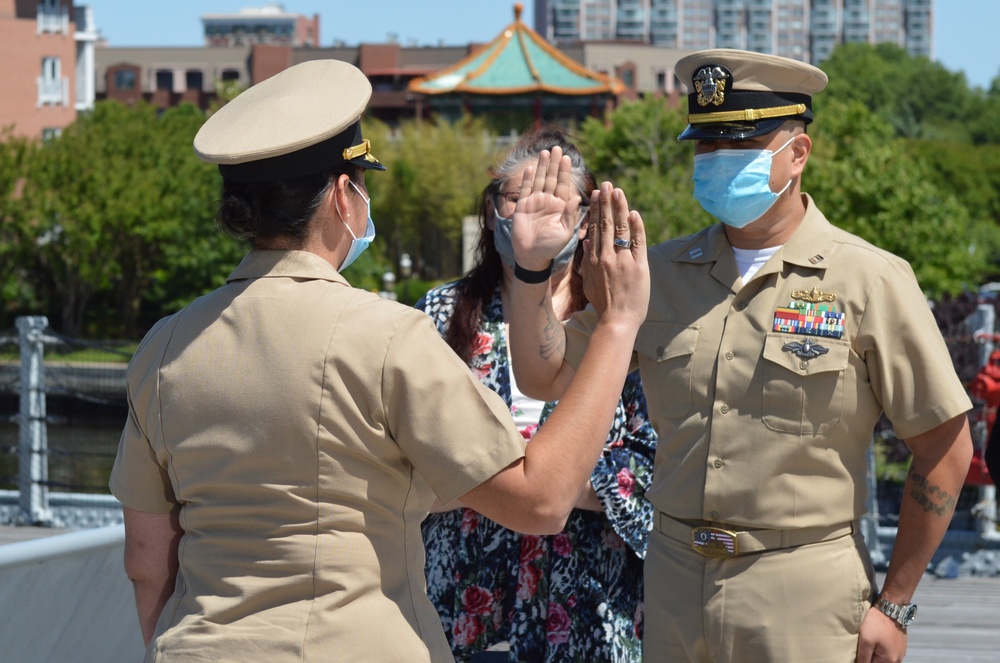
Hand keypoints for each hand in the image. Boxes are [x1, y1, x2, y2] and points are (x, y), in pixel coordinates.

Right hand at [511, 146, 582, 270]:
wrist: (531, 256)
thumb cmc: (551, 247)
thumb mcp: (565, 232)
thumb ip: (571, 215)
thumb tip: (577, 197)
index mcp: (561, 207)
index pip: (564, 185)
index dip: (565, 171)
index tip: (567, 158)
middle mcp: (549, 202)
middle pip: (552, 178)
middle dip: (555, 164)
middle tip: (557, 148)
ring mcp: (535, 203)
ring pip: (540, 180)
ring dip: (543, 167)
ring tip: (545, 152)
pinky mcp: (523, 206)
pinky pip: (526, 189)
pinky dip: (527, 179)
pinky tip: (531, 168)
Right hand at [582, 182, 648, 329]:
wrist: (617, 322)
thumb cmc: (603, 305)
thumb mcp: (588, 283)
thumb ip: (587, 262)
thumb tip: (586, 243)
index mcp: (594, 261)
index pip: (594, 229)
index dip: (595, 210)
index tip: (596, 195)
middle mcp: (607, 257)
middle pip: (605, 224)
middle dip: (606, 202)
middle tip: (607, 184)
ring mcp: (623, 261)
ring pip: (620, 229)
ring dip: (619, 208)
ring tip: (618, 191)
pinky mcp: (639, 267)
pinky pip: (638, 242)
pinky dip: (636, 227)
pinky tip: (633, 213)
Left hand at [856, 608, 906, 662]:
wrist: (891, 608)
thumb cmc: (877, 623)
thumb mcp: (866, 640)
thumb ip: (863, 657)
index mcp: (889, 660)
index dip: (863, 661)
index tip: (860, 652)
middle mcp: (898, 659)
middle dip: (870, 657)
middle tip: (864, 646)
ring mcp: (901, 652)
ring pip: (884, 658)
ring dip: (876, 654)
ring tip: (870, 642)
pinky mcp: (901, 645)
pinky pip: (889, 652)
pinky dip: (882, 649)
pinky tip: (877, 641)